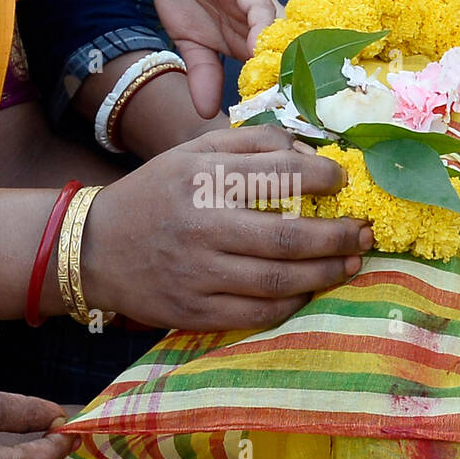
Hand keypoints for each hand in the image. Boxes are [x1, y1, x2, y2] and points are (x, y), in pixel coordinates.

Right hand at [84, 125, 373, 330]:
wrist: (94, 248)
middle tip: (365, 232)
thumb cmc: (156, 193)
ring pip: (279, 281)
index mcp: (203, 179)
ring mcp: (198, 274)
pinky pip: (257, 314)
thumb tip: (309, 151)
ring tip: (352, 263)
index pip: (279, 176)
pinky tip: (310, 291)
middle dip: (338, 236)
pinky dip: (292, 304)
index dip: (323, 177)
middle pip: (289, 238)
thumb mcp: (193, 153)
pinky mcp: (194, 312)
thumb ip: (251, 144)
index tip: (343, 180)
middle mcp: (202, 226)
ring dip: (325, 274)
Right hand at [140, 0, 283, 117]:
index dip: (281, 99)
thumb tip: (206, 111)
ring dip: (287, 64)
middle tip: (304, 122)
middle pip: (288, 59)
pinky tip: (262, 53)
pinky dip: (264, 31)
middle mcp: (262, 25)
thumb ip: (202, 74)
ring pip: (282, 38)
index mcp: (251, 41)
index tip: (285, 131)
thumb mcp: (190, 43)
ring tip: (290, 94)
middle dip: (297, 88)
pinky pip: (261, 10)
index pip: (274, 74)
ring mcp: (256, 4)